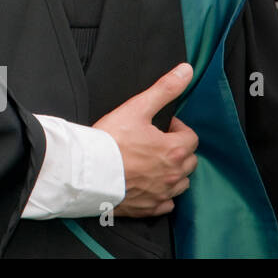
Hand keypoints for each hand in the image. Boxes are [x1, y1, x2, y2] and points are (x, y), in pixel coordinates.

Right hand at [93, 63, 197, 217]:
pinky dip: (162, 194)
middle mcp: (174, 174)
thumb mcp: (137, 108)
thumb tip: (186, 70)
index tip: (159, 126)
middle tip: (154, 142)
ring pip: (181, 183)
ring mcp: (163, 193)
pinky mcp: (149, 208)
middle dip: (177, 150)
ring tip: (151, 163)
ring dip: (173, 173)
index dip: (176, 128)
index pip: (191, 137)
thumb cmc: (110, 140)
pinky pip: (167, 203)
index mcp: (175, 150)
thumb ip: (164, 89)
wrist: (87, 172)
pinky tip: (148, 185)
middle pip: (189, 161)